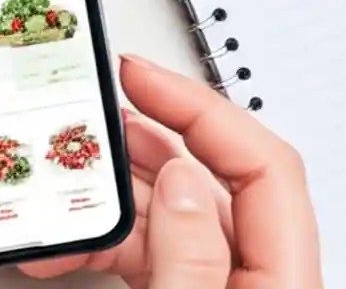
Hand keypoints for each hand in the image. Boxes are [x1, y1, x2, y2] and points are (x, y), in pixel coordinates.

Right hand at [21, 56, 322, 287]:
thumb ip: (188, 260)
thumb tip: (181, 181)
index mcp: (282, 283)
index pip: (264, 166)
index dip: (201, 108)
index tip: (140, 77)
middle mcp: (257, 280)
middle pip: (211, 180)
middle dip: (142, 140)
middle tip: (92, 112)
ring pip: (170, 215)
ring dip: (110, 192)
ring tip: (64, 174)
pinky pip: (148, 251)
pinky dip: (103, 237)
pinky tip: (64, 240)